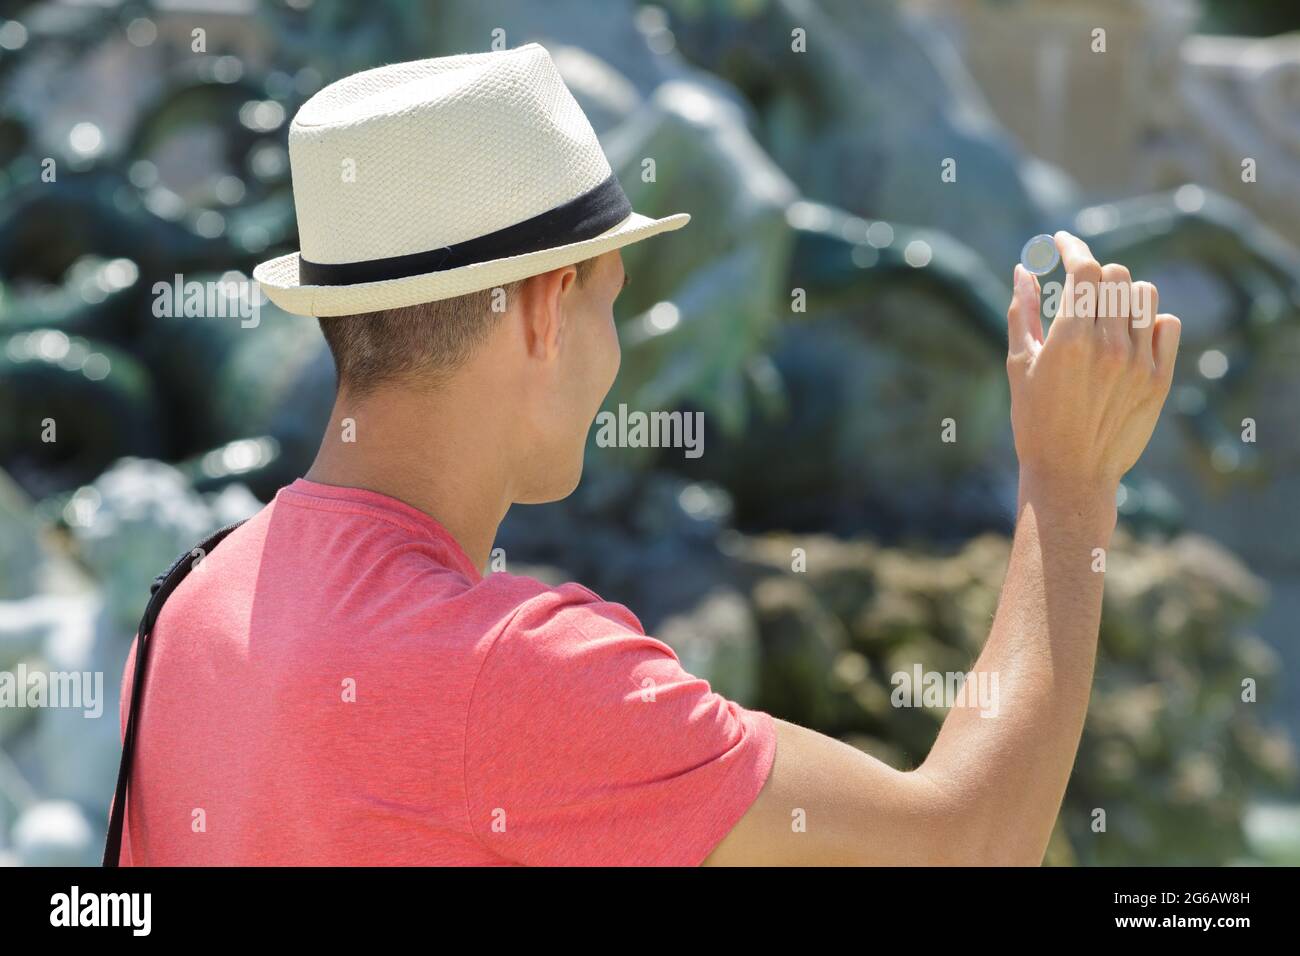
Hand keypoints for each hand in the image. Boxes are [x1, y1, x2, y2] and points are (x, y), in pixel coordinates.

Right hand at [1006, 231, 1180, 497]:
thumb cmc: (1035, 421)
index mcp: (1069, 341)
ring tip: (1103, 314)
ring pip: (1142, 295)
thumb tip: (1023, 269)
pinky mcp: (1160, 378)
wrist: (1071, 475)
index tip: (1062, 242)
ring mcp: (1139, 362)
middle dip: (1092, 274)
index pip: (1084, 269)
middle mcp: (1108, 346)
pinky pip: (1166, 324)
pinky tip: (1128, 335)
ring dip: (1122, 293)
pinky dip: (1148, 320)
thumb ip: (1023, 313)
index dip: (1072, 246)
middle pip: (1114, 275)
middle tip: (1077, 290)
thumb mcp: (1019, 366)